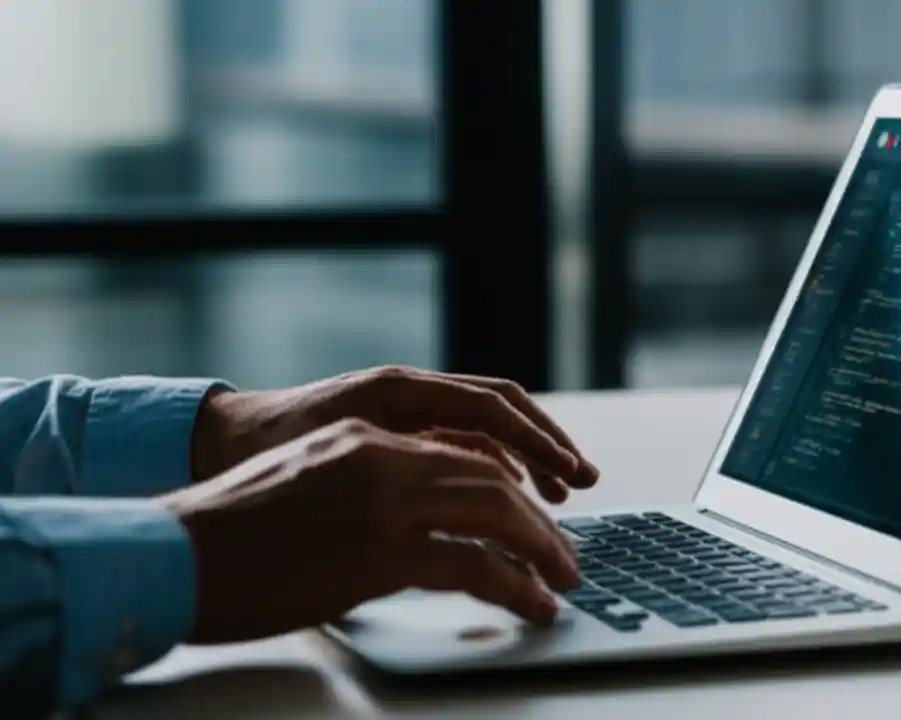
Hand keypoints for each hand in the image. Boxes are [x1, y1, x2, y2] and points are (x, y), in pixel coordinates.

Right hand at [161, 419, 579, 643]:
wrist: (171, 554)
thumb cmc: (229, 533)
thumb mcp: (308, 484)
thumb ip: (367, 486)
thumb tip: (417, 522)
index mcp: (366, 437)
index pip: (464, 449)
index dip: (512, 483)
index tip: (536, 517)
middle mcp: (381, 456)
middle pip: (491, 476)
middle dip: (539, 519)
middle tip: (565, 554)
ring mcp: (382, 500)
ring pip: (495, 511)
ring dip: (540, 549)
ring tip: (563, 579)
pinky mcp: (378, 551)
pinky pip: (474, 565)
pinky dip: (515, 586)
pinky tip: (533, 604)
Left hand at [191, 366, 597, 503]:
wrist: (215, 443)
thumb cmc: (267, 453)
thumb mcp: (340, 461)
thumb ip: (409, 466)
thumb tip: (481, 482)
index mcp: (399, 390)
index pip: (491, 407)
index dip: (539, 441)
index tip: (570, 475)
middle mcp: (408, 390)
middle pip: (502, 407)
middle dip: (548, 443)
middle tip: (582, 482)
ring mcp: (404, 405)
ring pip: (486, 423)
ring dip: (527, 454)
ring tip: (557, 492)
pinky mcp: (397, 427)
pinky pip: (462, 438)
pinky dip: (494, 461)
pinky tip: (509, 490)